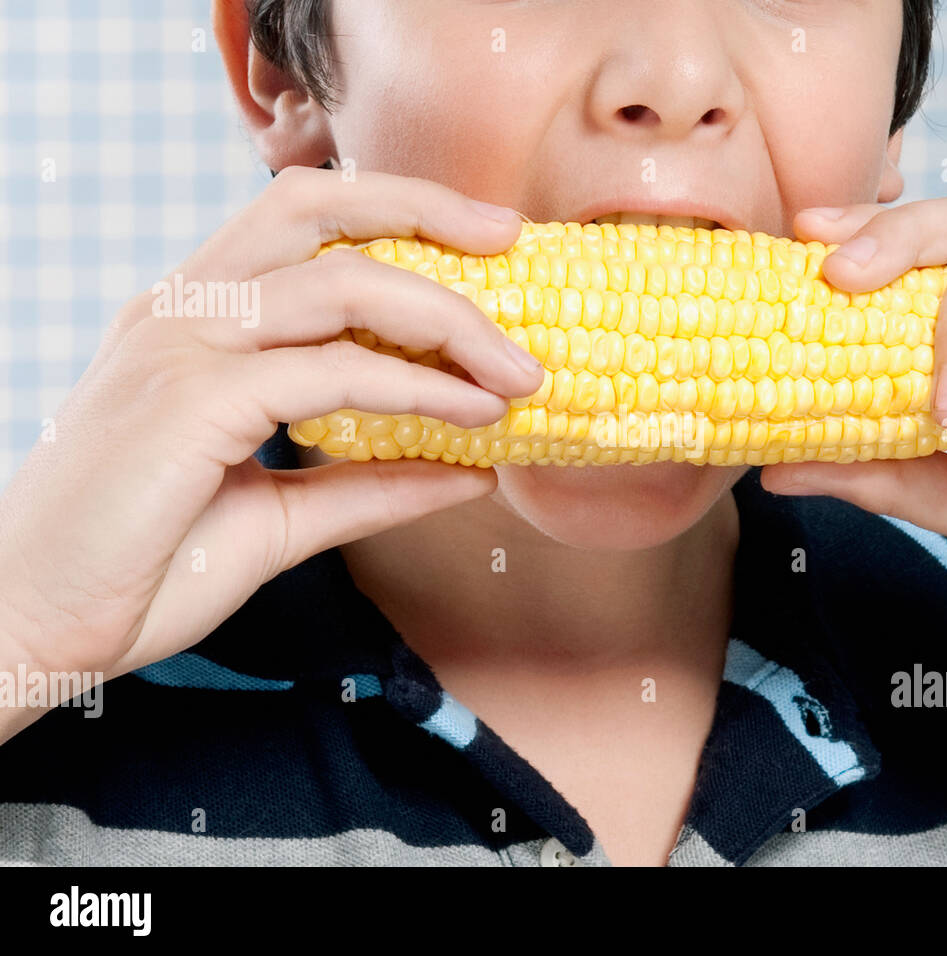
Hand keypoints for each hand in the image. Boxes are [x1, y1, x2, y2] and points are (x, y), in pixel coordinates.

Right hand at [0, 167, 542, 694]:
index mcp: (197, 319)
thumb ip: (372, 485)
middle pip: (320, 209)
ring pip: (341, 282)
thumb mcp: (283, 516)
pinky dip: (415, 388)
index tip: (487, 238)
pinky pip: (330, 371)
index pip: (305, 219)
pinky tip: (473, 416)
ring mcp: (181, 346)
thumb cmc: (143, 565)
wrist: (38, 627)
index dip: (400, 210)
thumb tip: (471, 470)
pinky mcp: (189, 402)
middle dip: (430, 213)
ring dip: (449, 320)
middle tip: (516, 244)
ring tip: (520, 372)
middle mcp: (185, 309)